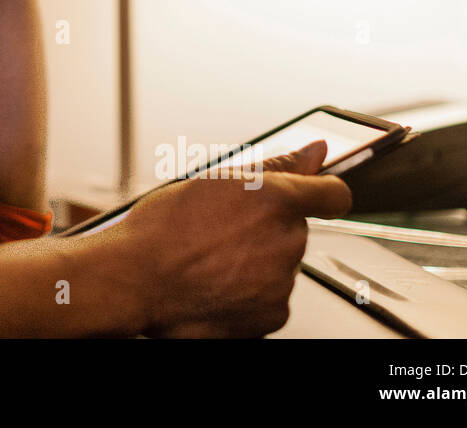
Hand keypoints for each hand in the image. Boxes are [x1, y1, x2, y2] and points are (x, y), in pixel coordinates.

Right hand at [75, 140, 351, 337]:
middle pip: (294, 230)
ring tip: (210, 258)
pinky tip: (216, 282)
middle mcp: (285, 241)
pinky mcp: (271, 315)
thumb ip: (276, 165)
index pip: (332, 194)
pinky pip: (271, 298)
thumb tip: (314, 150)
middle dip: (266, 228)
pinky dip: (249, 293)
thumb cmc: (162, 229)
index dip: (320, 192)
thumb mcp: (214, 180)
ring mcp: (280, 283)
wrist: (133, 280)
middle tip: (222, 229)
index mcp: (275, 200)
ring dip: (256, 261)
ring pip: (280, 264)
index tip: (313, 195)